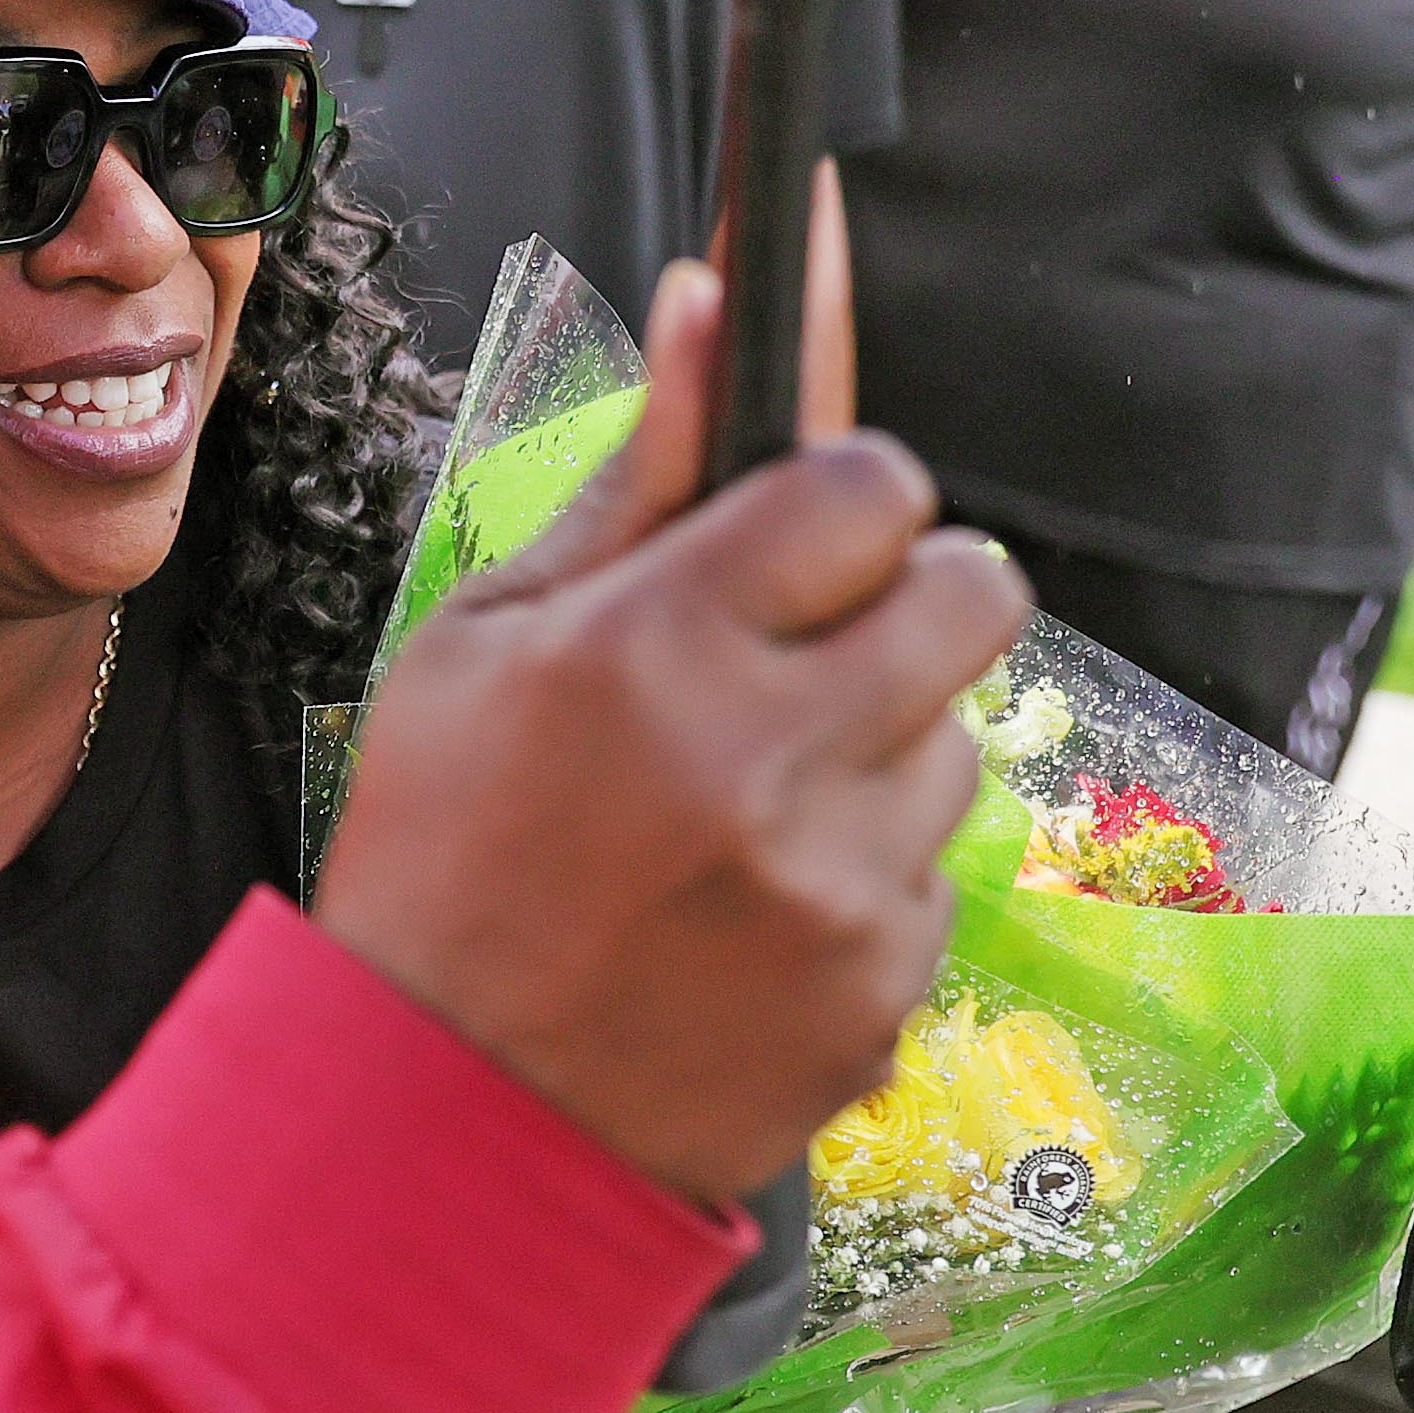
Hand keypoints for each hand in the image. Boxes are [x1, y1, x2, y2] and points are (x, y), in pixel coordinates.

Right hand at [316, 259, 1028, 1204]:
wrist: (441, 1110)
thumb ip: (633, 475)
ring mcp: (842, 889)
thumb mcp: (484, 639)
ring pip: (960, 743)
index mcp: (657, 649)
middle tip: (804, 653)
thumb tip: (711, 302)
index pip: (871, 481)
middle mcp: (769, 761)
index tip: (796, 533)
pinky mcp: (885, 991)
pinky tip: (744, 911)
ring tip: (738, 810)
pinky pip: (931, 881)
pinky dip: (858, 882)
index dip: (838, 497)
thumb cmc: (439, 859)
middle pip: (974, 589)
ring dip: (874, 752)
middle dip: (905, 594)